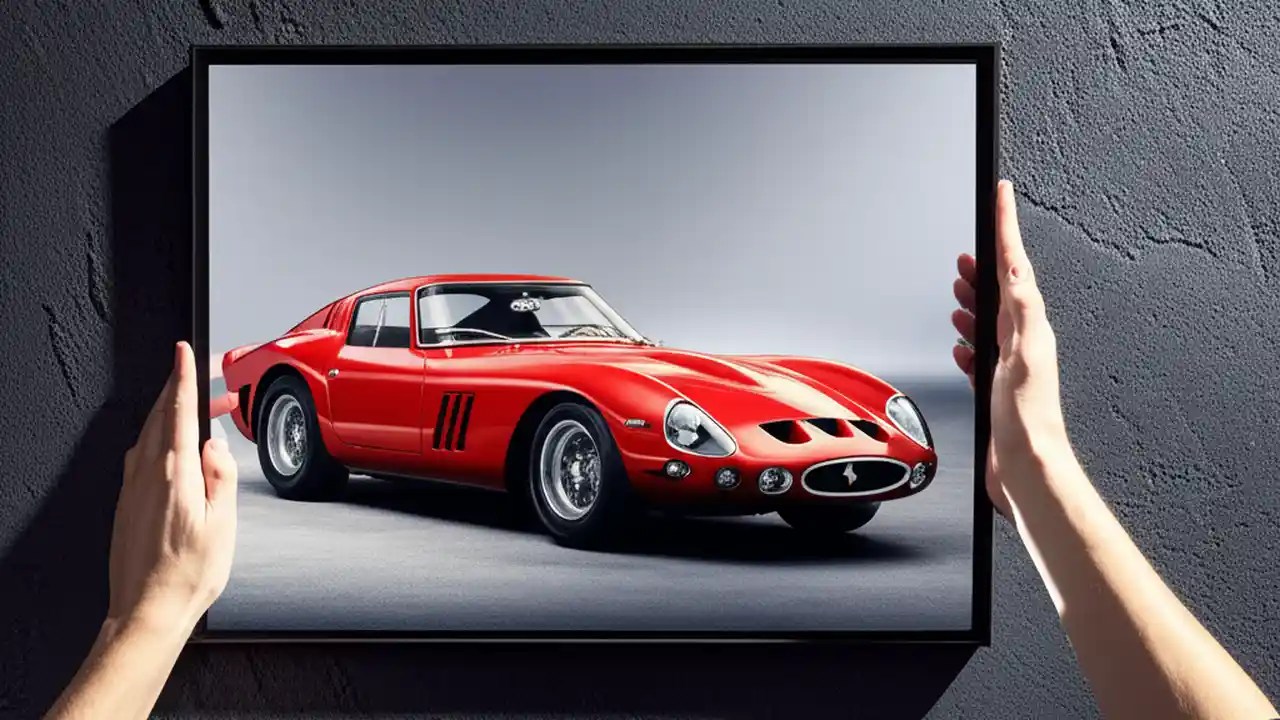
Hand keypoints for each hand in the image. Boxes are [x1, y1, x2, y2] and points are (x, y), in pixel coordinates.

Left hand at [108, 341, 237, 632]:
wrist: (147, 610)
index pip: (179, 411)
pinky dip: (161, 438)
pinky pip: (142, 454)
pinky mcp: (126, 503)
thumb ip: (221, 478)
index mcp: (174, 474)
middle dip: (184, 391)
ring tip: (201, 414)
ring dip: (174, 415)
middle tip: (213, 384)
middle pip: (162, 416)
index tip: (184, 351)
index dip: (183, 376)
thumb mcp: (223, 524)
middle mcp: (146, 475)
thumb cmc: (187, 575)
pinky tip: (174, 448)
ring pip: (150, 434)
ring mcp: (132, 488)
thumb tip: (215, 447)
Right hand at [951, 180, 1071, 516]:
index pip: (1014, 266)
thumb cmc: (1026, 421)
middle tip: (974, 240)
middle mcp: (1021, 340)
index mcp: (1028, 326)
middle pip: (999, 288)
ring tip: (961, 282)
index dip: (1005, 228)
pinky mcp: (994, 386)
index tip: (1000, 195)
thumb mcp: (1025, 356)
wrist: (1026, 467)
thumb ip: (1021, 311)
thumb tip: (1016, 269)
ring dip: (974, 298)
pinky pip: (980, 351)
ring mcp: (1008, 363)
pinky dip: (968, 338)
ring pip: (988, 318)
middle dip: (984, 262)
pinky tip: (961, 339)